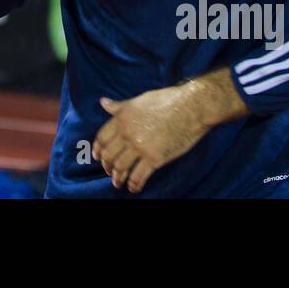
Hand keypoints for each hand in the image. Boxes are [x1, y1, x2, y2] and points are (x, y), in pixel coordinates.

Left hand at [93, 85, 212, 192]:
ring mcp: (140, 146)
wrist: (190, 106)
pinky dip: (134, 184)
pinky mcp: (155, 158)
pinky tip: (134, 188)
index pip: (101, 138)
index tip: (97, 157)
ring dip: (118, 178)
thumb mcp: (138, 100)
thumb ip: (120, 106)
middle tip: (109, 172)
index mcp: (122, 118)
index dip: (97, 150)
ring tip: (119, 183)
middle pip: (109, 155)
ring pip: (121, 167)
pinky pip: (138, 176)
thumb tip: (103, 102)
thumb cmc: (166, 100)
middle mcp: (127, 133)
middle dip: (107, 167)